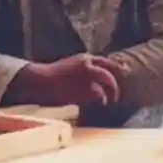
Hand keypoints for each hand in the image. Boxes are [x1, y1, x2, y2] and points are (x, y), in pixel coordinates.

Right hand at [7, 54, 126, 106]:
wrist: (39, 81)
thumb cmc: (50, 77)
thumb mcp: (68, 66)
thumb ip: (82, 69)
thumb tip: (93, 79)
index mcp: (84, 58)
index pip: (106, 62)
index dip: (116, 68)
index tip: (123, 73)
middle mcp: (88, 65)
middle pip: (110, 72)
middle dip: (115, 83)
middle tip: (117, 93)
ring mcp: (88, 77)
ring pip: (108, 83)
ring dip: (112, 93)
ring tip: (110, 100)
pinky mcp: (85, 89)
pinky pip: (100, 95)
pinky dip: (103, 99)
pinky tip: (102, 103)